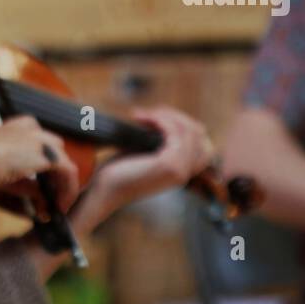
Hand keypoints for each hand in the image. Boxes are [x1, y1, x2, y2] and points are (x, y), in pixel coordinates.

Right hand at [0, 115, 80, 210]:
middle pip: (55, 152)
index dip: (44, 164)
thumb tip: (41, 197)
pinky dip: (68, 191)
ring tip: (57, 206)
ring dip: (63, 186)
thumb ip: (24, 182)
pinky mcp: (50, 154)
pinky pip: (68, 173)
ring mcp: (42, 139)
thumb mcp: (3, 171)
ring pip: (63, 163)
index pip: (40, 142)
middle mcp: (32, 129)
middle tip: (52, 198)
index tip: (42, 184)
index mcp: (17, 127)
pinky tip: (60, 206)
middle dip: (56, 175)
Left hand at [87, 107, 213, 217]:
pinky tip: (143, 118)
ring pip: (188, 129)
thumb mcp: (145, 153)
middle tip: (149, 113)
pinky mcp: (170, 165)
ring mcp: (180, 170)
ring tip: (143, 115)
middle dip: (175, 116)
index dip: (182, 123)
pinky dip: (160, 120)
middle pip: (198, 132)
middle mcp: (186, 173)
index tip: (156, 116)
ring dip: (165, 116)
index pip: (201, 140)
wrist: (103, 190)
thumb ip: (160, 141)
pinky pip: (175, 132)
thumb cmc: (118, 172)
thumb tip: (166, 116)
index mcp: (183, 171)